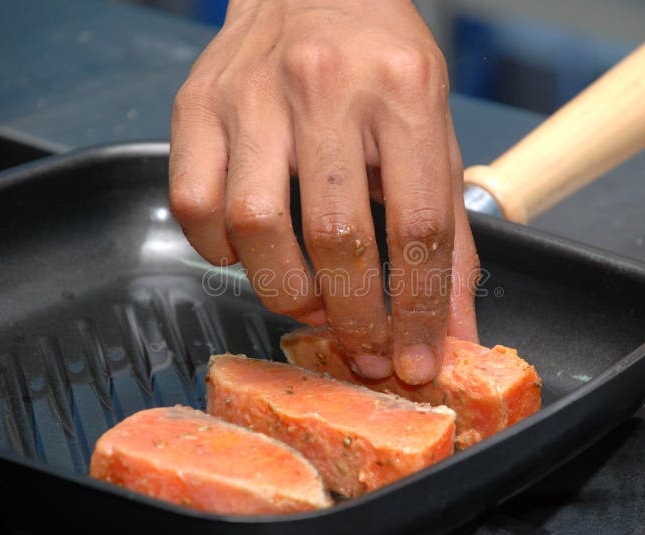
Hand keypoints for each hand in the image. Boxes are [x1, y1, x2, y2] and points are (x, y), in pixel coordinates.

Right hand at [169, 0, 478, 384]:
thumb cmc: (381, 64)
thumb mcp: (434, 134)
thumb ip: (448, 235)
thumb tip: (451, 330)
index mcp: (404, 89)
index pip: (418, 227)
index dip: (418, 311)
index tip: (413, 361)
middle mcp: (324, 86)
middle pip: (334, 236)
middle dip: (351, 317)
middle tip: (361, 347)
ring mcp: (250, 94)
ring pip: (253, 225)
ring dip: (283, 290)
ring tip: (309, 298)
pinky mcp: (196, 105)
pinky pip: (193, 204)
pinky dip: (220, 250)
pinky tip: (251, 247)